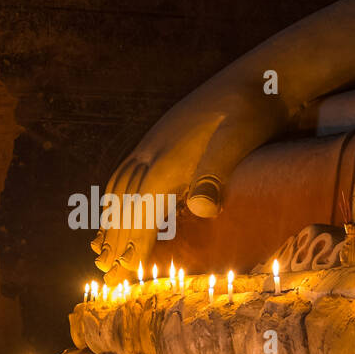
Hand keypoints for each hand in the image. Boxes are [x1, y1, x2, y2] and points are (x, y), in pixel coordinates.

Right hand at [91, 63, 280, 284]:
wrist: (255, 75)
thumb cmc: (251, 110)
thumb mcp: (239, 140)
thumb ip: (216, 173)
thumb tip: (203, 208)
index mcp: (167, 162)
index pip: (142, 215)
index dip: (131, 248)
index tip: (120, 278)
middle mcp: (151, 154)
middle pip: (124, 207)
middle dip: (114, 244)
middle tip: (104, 278)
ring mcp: (152, 144)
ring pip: (120, 191)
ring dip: (109, 222)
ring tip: (100, 250)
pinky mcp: (159, 137)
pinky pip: (126, 173)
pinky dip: (116, 196)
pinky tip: (118, 203)